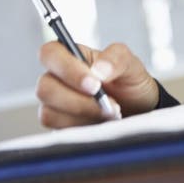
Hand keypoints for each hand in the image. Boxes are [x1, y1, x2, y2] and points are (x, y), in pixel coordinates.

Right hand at [36, 41, 159, 128]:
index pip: (49, 52)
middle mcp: (58, 79)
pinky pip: (58, 130)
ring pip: (48, 112)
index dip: (66, 68)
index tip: (95, 83)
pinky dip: (82, 127)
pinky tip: (100, 123)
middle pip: (44, 88)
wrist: (138, 111)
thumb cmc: (130, 83)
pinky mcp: (59, 127)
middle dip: (78, 99)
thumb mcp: (131, 64)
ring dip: (83, 114)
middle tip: (108, 103)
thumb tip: (97, 69)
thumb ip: (116, 58)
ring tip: (110, 113)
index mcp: (71, 56)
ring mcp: (55, 105)